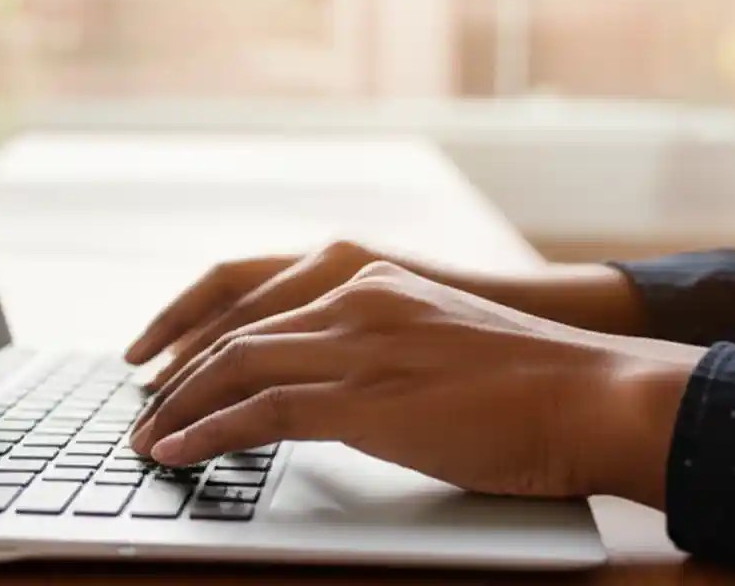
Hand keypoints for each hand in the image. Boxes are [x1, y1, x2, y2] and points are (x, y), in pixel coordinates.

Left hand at [125, 242, 652, 390]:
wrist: (590, 393)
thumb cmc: (532, 385)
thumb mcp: (442, 346)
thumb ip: (384, 352)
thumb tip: (341, 392)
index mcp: (373, 282)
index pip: (259, 300)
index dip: (202, 334)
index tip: (170, 366)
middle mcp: (355, 300)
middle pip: (235, 330)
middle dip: (178, 375)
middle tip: (144, 409)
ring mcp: (357, 345)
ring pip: (235, 366)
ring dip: (179, 406)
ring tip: (145, 439)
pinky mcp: (361, 397)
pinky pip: (258, 412)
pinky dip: (207, 433)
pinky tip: (178, 452)